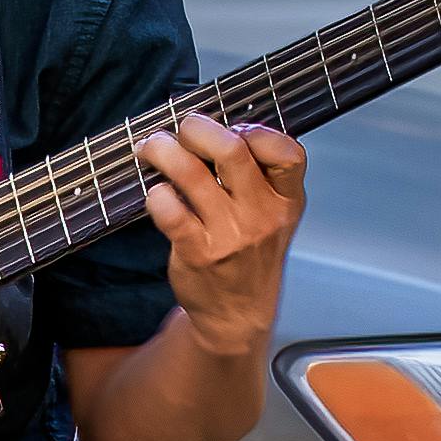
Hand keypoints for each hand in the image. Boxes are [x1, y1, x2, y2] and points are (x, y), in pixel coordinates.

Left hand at [140, 111, 307, 350]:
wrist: (237, 313)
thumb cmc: (250, 256)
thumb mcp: (274, 217)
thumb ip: (258, 176)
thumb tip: (214, 127)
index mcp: (286, 201)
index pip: (288, 153)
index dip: (258, 131)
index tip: (235, 131)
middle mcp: (262, 215)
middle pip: (232, 150)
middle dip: (197, 128)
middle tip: (182, 130)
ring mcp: (230, 234)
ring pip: (190, 173)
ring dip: (163, 150)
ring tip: (153, 148)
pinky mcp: (197, 251)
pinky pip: (168, 209)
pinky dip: (156, 194)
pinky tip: (157, 195)